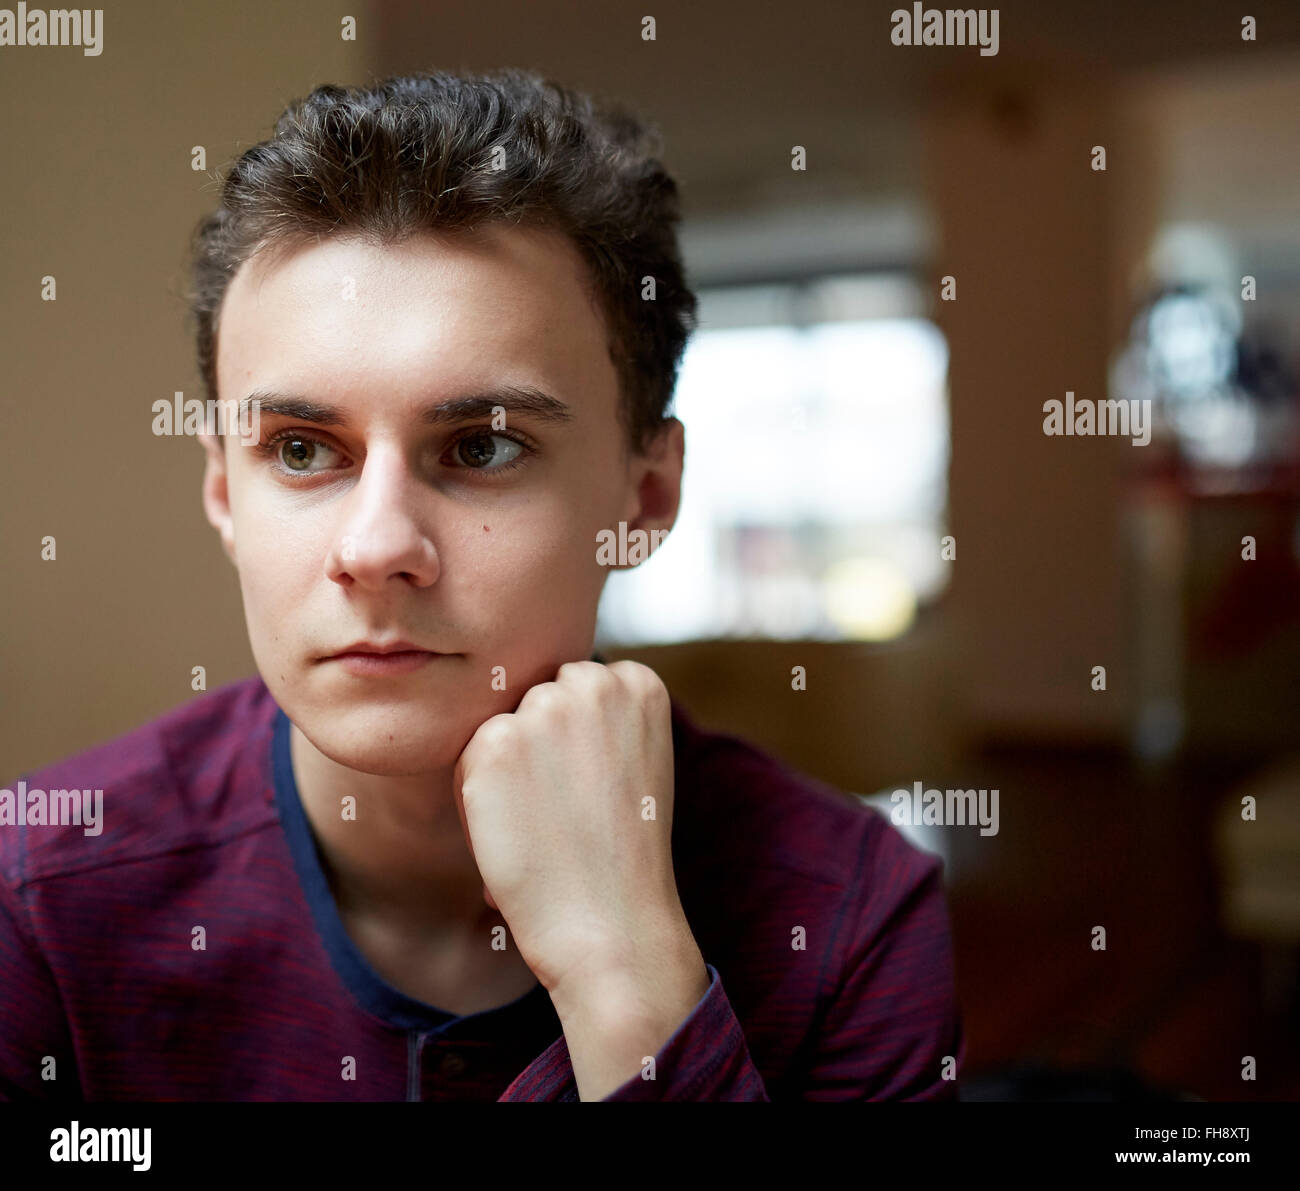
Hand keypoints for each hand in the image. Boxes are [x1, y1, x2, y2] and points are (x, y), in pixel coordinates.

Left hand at [451, 659, 691, 1003]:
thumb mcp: (635, 760)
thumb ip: (599, 716)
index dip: (571, 740)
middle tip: (560, 810)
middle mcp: (595, 682)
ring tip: (539, 824)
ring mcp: (544, 710)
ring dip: (504, 771)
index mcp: (639, 681)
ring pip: (498, 726)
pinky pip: (466, 760)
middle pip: (533, 697)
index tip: (591, 788)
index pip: (574, 685)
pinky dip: (477, 800)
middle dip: (534, 744)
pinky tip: (514, 836)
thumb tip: (532, 696)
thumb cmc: (620, 854)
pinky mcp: (495, 744)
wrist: (612, 925)